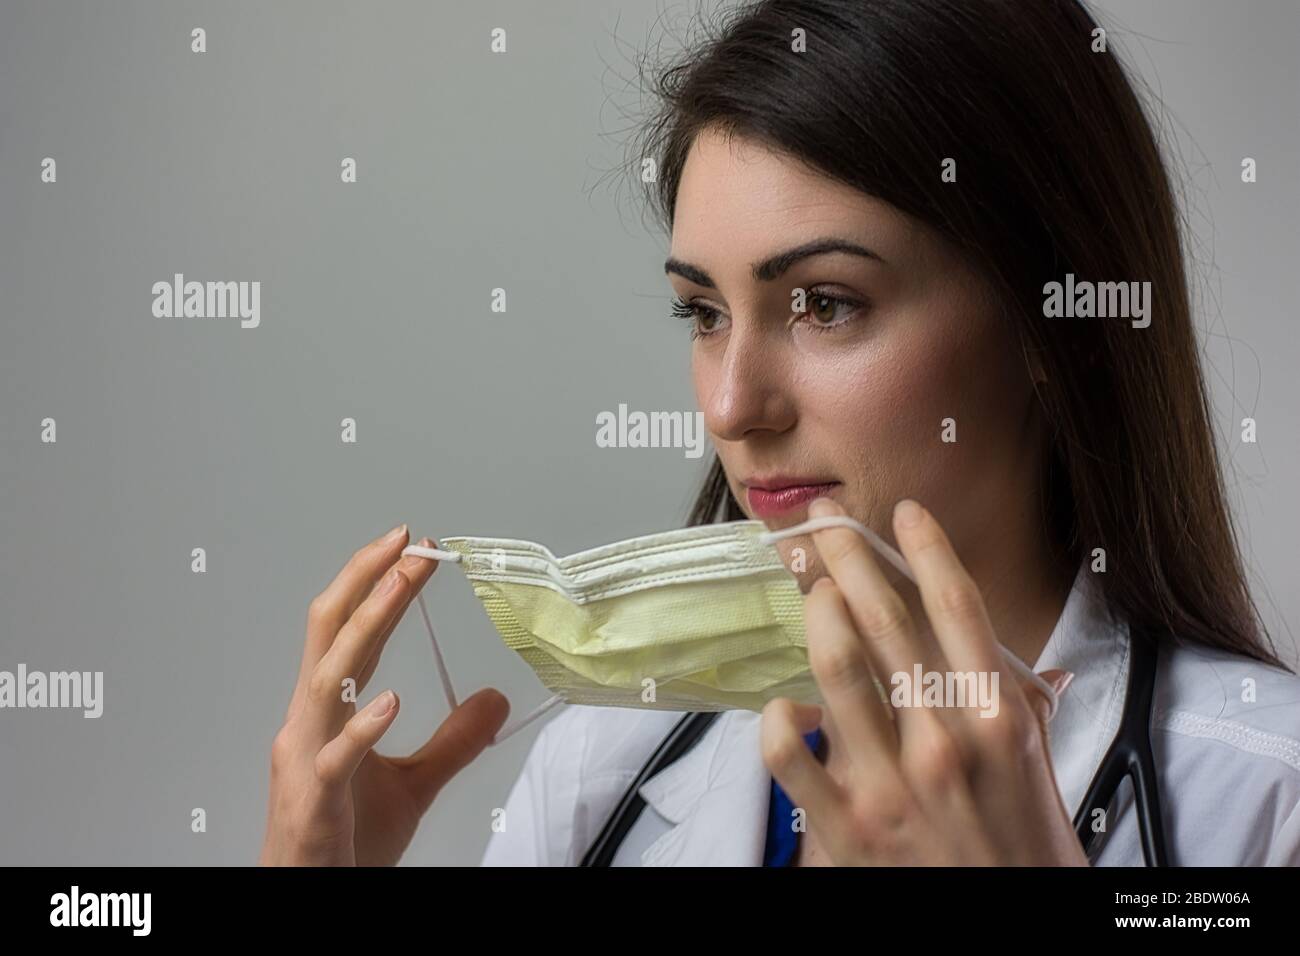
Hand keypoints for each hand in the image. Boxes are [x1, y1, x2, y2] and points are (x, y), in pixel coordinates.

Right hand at [259, 524, 508, 865]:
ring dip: (365, 627)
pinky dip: (362, 726)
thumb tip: (496, 699)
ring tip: (400, 586)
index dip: (379, 586)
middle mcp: (309, 724)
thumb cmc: (344, 840)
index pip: (353, 633)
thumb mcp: (415, 783)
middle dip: (366, 582)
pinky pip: (334, 758)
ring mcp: (306, 760)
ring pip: (328, 680)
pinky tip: (391, 700)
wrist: (311, 897)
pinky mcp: (315, 802)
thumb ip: (453, 740)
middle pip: (328, 634)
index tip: (414, 547)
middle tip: (407, 542)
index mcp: (328, 713)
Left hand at [760, 497, 1084, 865]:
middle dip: (849, 559)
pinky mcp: (846, 825)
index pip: (957, 607)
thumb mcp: (1035, 760)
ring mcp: (891, 782)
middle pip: (886, 620)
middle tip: (826, 526)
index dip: (926, 548)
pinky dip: (777, 716)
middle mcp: (945, 740)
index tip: (903, 513)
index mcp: (998, 717)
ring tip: (811, 591)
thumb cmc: (1022, 844)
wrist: (1010, 924)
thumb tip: (991, 644)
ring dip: (817, 614)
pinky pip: (787, 749)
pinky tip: (783, 704)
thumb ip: (1007, 694)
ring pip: (836, 666)